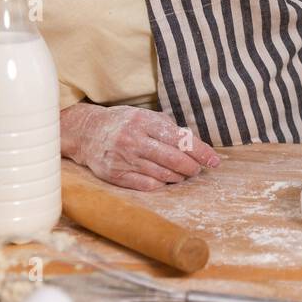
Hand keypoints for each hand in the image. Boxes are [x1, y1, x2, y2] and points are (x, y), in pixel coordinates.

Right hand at [62, 103, 219, 191]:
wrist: (87, 132)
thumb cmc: (124, 123)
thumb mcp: (146, 116)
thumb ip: (169, 128)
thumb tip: (195, 145)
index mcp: (144, 121)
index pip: (180, 139)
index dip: (201, 152)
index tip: (215, 161)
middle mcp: (134, 140)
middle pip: (174, 159)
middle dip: (192, 167)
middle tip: (198, 169)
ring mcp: (123, 159)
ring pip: (162, 174)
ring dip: (178, 176)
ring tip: (183, 174)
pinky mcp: (115, 175)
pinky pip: (147, 185)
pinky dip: (162, 184)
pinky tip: (166, 179)